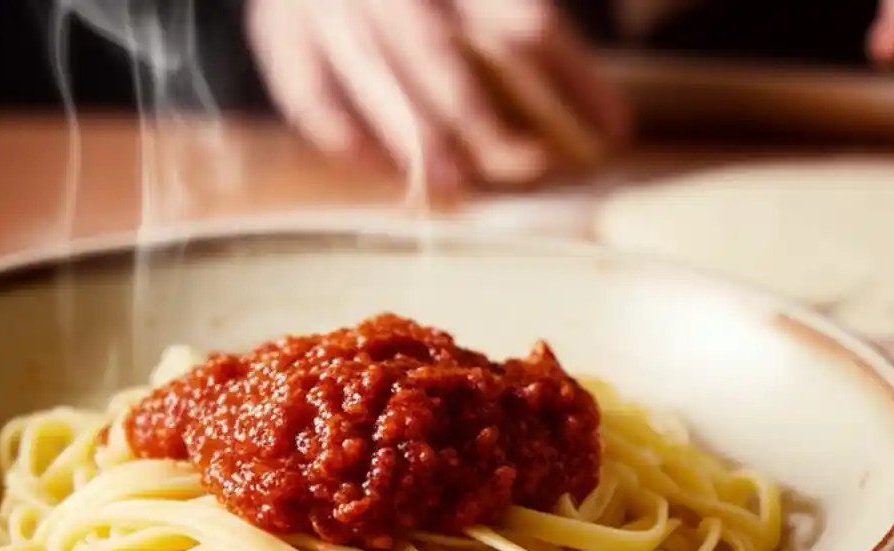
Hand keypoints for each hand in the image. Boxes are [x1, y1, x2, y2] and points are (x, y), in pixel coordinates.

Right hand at [245, 0, 628, 191]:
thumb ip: (516, 20)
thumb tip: (599, 111)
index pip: (528, 26)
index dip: (576, 82)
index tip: (613, 131)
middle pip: (445, 60)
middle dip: (487, 124)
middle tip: (529, 166)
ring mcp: (328, 5)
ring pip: (379, 80)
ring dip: (419, 143)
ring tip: (456, 188)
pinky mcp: (280, 31)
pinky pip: (310, 93)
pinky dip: (346, 135)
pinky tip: (382, 169)